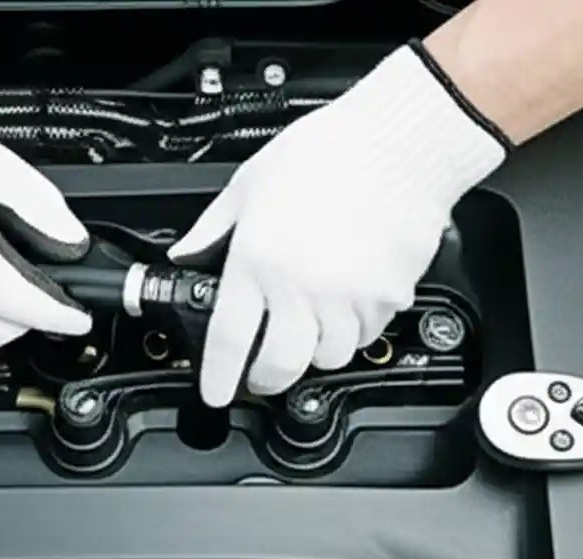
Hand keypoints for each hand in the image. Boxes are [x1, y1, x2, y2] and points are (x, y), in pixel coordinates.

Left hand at [169, 43, 507, 406]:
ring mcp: (348, 295)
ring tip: (307, 330)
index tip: (215, 392)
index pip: (229, 339)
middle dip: (266, 378)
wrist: (397, 143)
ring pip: (328, 356)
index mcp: (257, 260)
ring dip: (314, 352)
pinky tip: (347, 306)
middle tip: (261, 373)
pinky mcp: (388, 296)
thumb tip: (185, 253)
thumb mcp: (248, 184)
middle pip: (280, 364)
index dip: (218, 376)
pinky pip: (367, 334)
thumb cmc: (325, 153)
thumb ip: (212, 228)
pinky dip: (354, 331)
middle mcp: (300, 286)